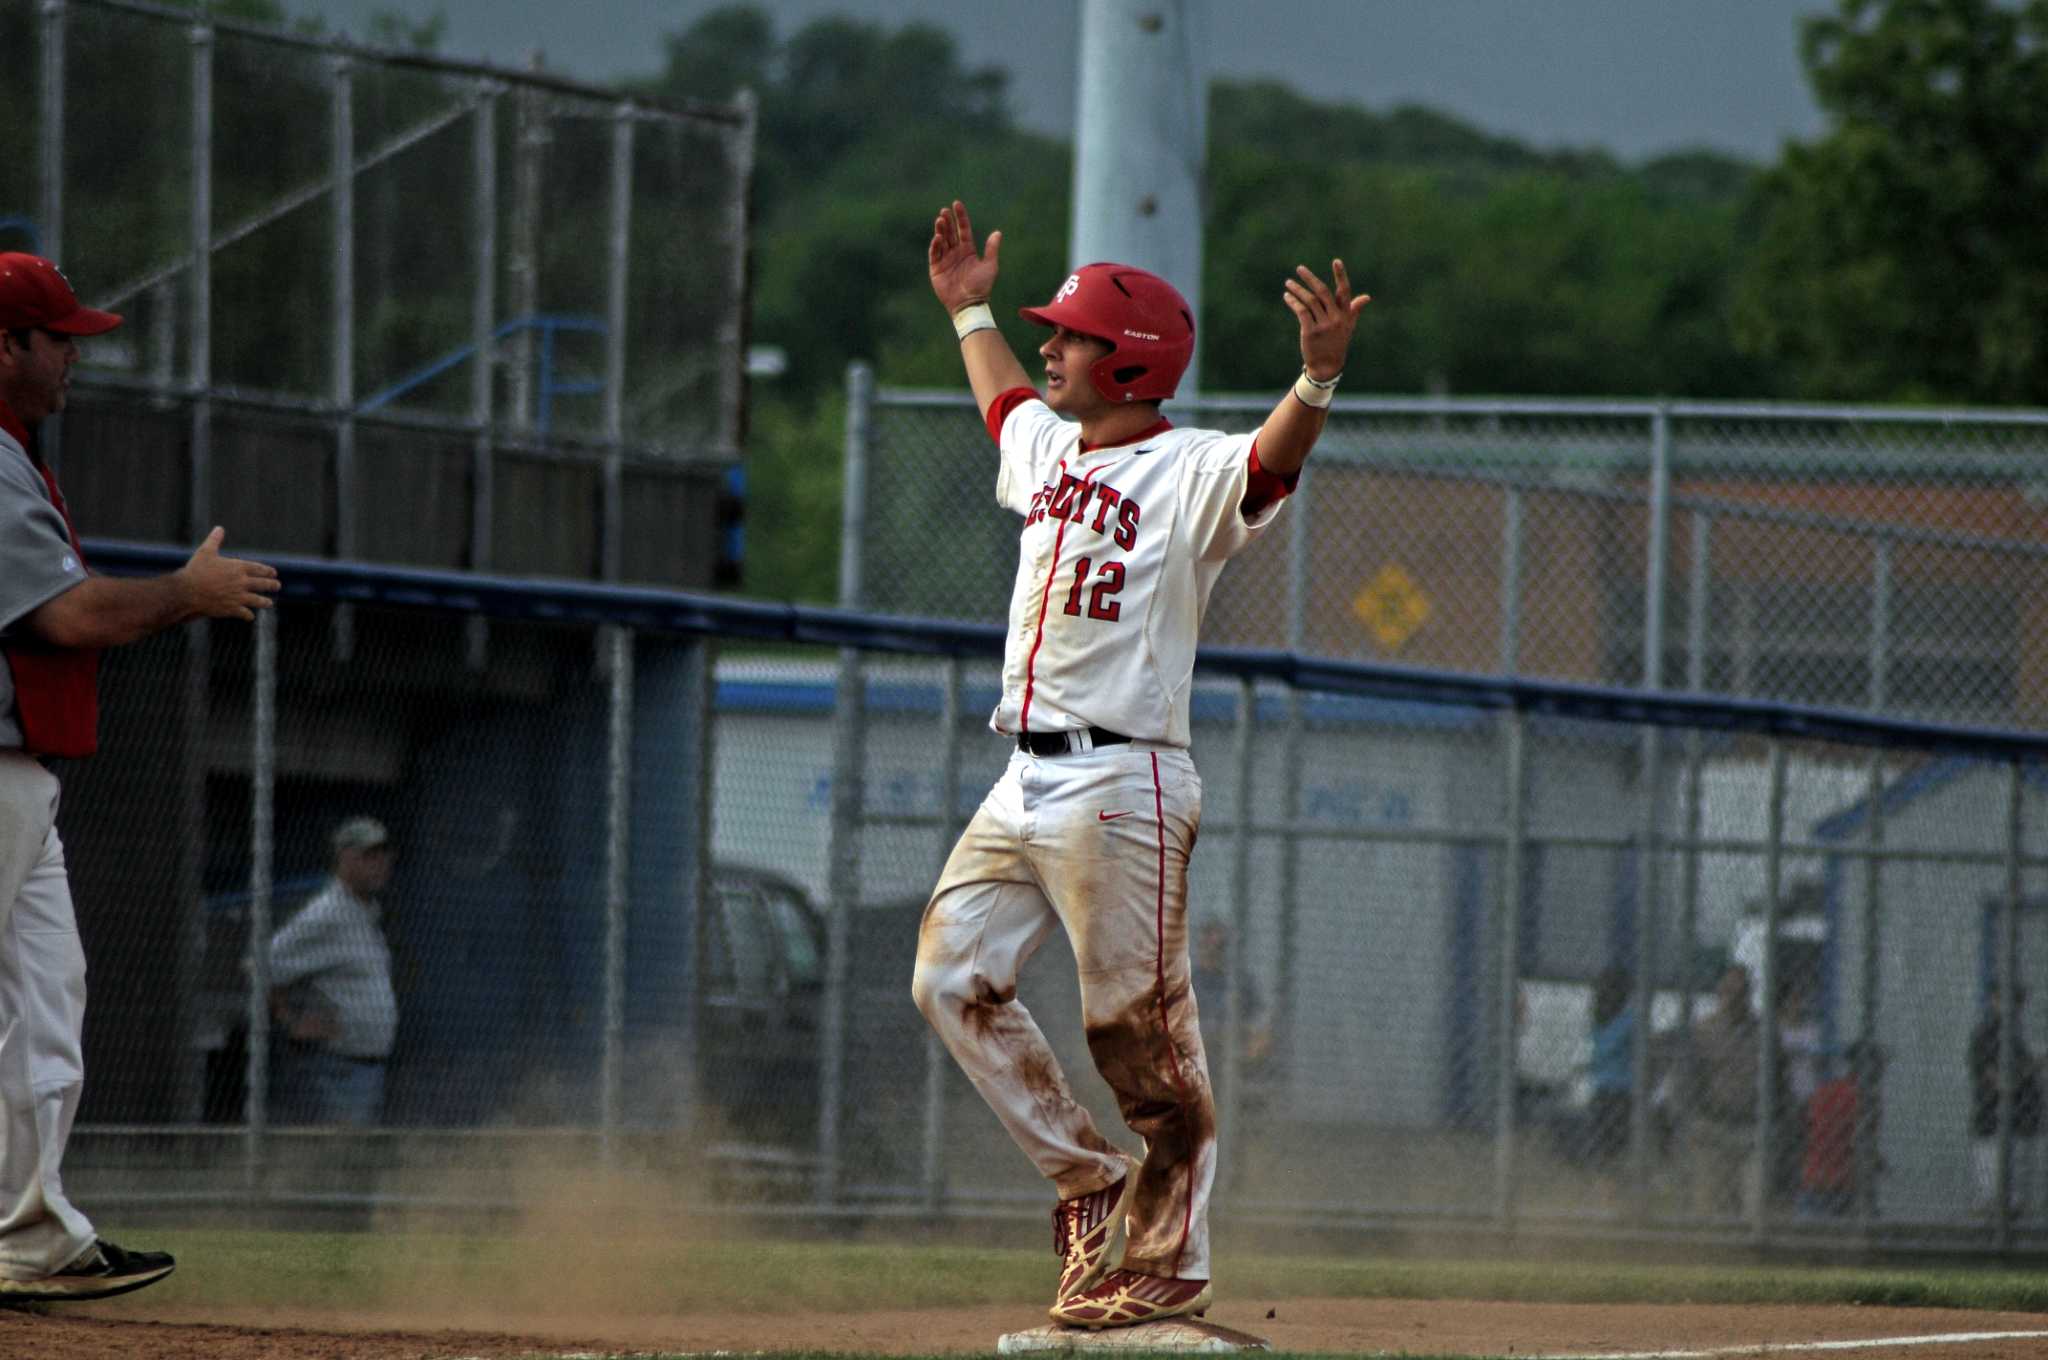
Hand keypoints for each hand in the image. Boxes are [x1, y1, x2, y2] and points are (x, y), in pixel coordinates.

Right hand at [179, 527, 279, 621]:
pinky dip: (248, 615)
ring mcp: (239, 596)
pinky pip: (244, 613)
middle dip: (272, 585)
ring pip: (257, 600)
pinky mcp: (232, 609)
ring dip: (264, 602)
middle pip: (262, 584)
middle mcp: (242, 582)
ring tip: (269, 603)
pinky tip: (250, 616)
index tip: (274, 573)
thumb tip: (219, 528)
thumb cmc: (196, 570)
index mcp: (238, 568)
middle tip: (277, 585)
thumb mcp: (205, 552)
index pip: (259, 569)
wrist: (188, 591)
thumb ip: (214, 540)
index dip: (267, 571)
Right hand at [928, 200, 1001, 314]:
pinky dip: (935, 245)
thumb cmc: (981, 286)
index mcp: (968, 250)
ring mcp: (945, 260)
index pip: (963, 229)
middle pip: (951, 233)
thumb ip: (991, 249)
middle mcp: (956, 253)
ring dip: (941, 230)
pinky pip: (934, 254)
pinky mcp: (936, 269)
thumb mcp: (990, 266)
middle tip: (944, 211)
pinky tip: (938, 237)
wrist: (969, 304)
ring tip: (940, 220)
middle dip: (948, 221)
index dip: (960, 217)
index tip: (956, 204)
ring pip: (942, 240)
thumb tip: (998, 232)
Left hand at [1285, 260, 1370, 381]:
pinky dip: (1293, 302)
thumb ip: (1354, 309)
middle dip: (1310, 278)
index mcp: (1345, 314)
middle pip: (1322, 292)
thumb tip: (1367, 297)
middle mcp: (1336, 318)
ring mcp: (1323, 325)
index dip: (1341, 275)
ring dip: (1297, 290)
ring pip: (1309, 301)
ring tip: (1288, 283)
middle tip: (1299, 268)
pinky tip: (1287, 297)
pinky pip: (1301, 312)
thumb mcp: (1349, 326)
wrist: (1327, 366)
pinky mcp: (1310, 332)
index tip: (1336, 261)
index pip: (1344, 291)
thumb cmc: (1338, 343)